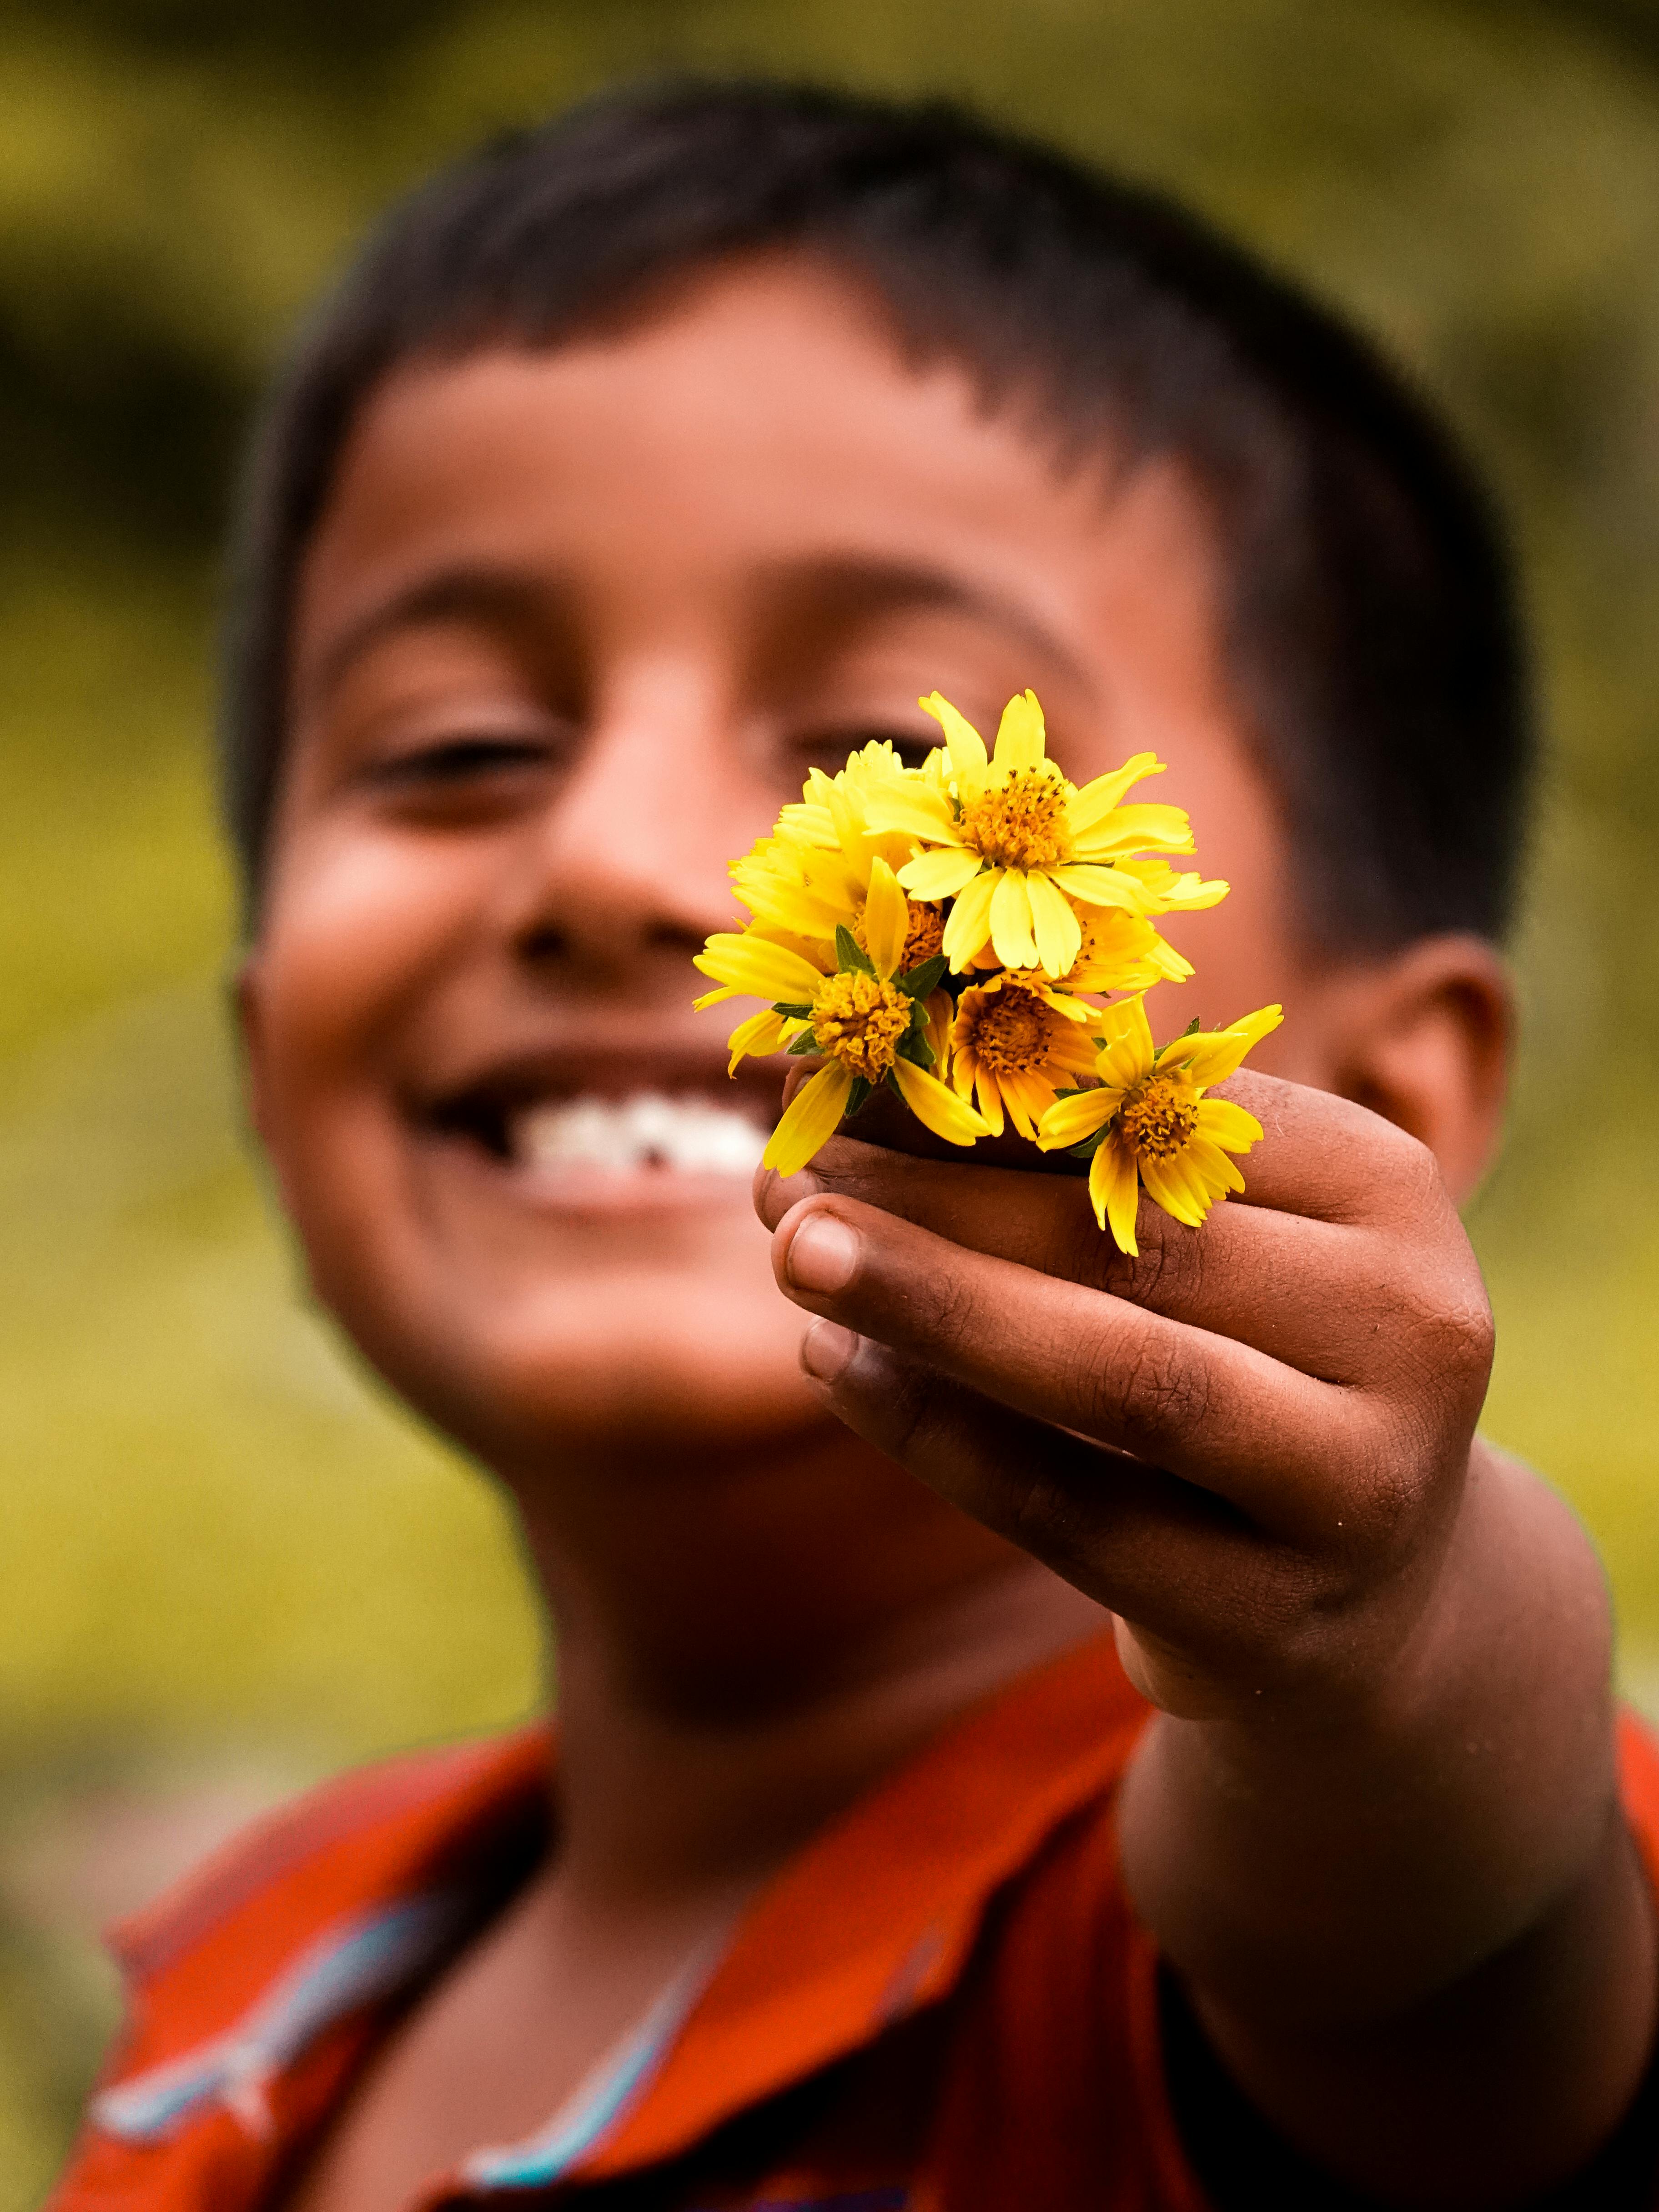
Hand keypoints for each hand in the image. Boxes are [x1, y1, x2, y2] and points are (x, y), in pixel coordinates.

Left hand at [754, 1069, 1492, 1718]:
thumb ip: (1084, 1168)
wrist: (1365, 1592)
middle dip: (942, 1201)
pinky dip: (940, 1435)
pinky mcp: (1273, 1617)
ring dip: (936, 1304)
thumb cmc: (1251, 1362)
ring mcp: (1359, 1484)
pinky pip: (1076, 1515)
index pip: (1171, 1116)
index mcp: (1391, 1189)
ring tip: (795, 1247)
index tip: (848, 1069)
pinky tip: (837, 1364)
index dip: (994, 1093)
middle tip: (787, 1168)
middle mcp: (1409, 1329)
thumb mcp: (1221, 1247)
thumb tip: (867, 1073)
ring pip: (1121, 1378)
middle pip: (1143, 1245)